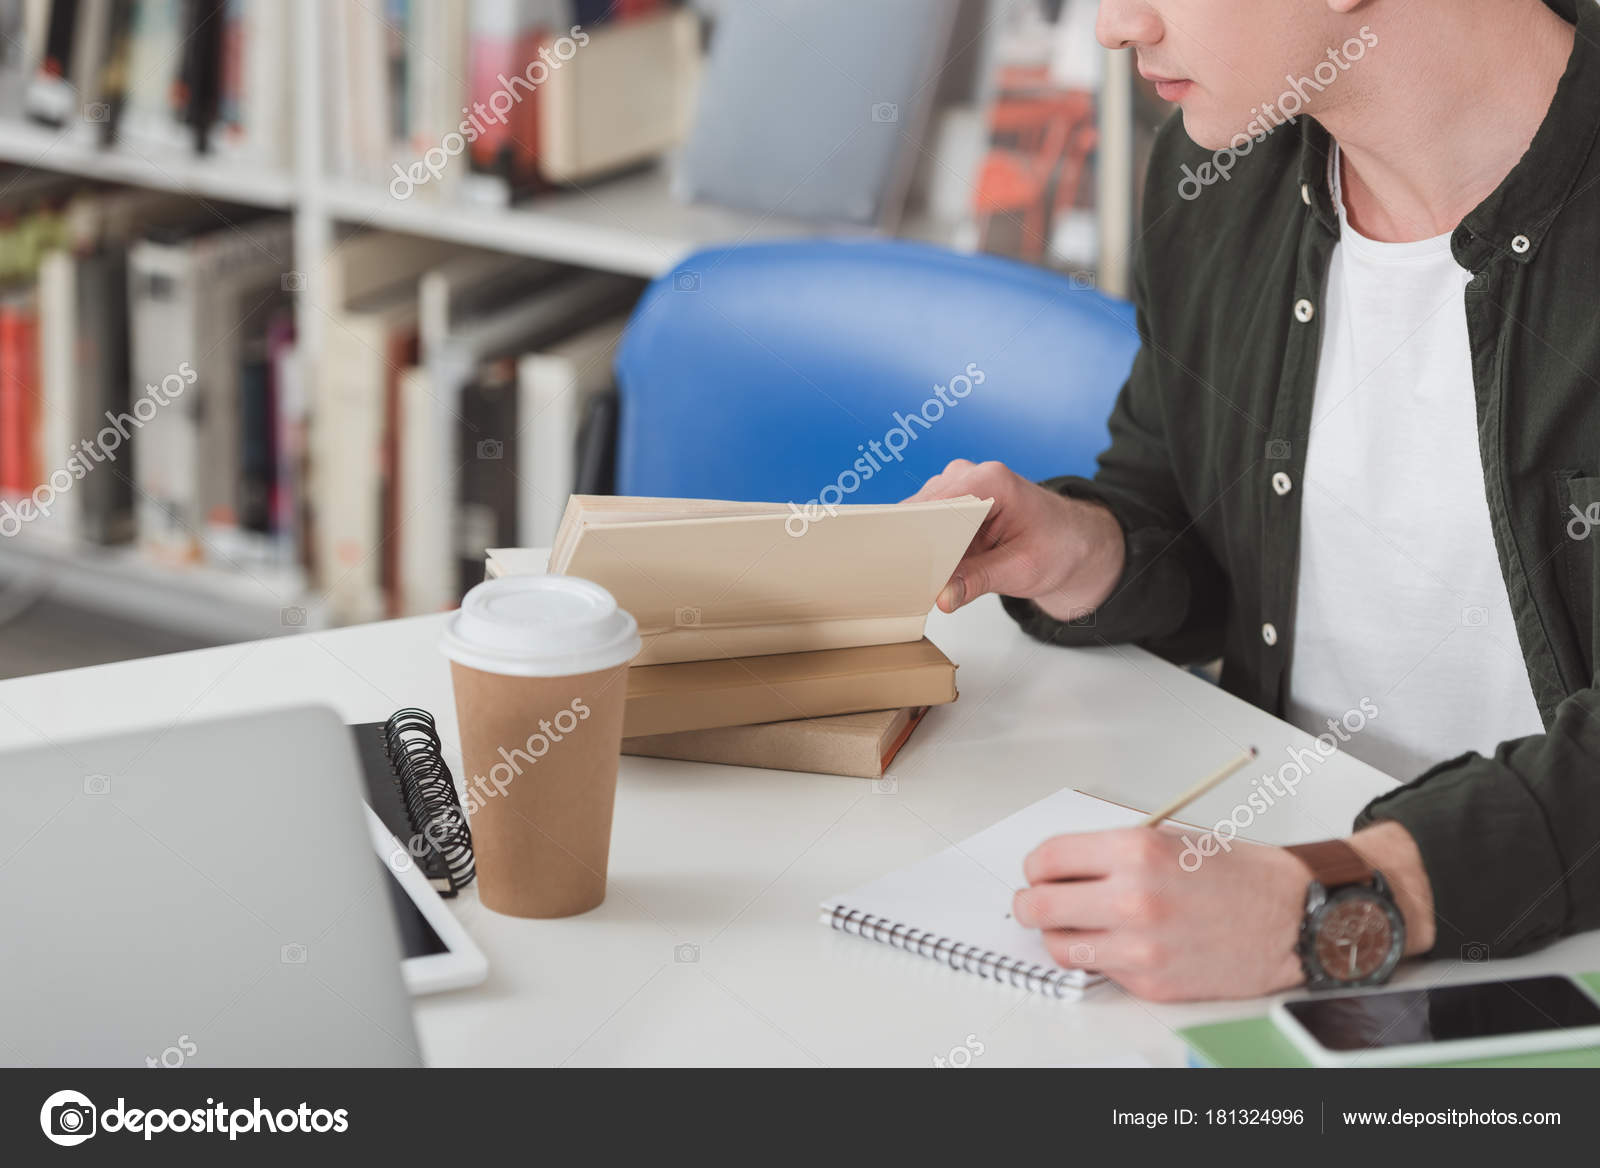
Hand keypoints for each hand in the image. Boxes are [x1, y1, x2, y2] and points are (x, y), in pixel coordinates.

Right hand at [907, 459, 1123, 619]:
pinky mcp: (951, 505)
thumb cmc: (1058, 545)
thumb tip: (942, 596)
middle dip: (920, 546)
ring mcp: (957, 489)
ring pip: (920, 520)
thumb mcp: (1022, 569)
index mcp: (991, 480)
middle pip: (924, 510)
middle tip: (921, 582)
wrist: (1072, 542)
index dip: (920, 534)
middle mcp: (969, 476)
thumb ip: (979, 581)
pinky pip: (926, 528)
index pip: (938, 503)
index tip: (910, 564)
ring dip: (924, 550)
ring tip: (934, 578)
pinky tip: (940, 570)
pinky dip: (929, 551)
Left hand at [1011, 821, 1434, 1001]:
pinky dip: (1098, 957)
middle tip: (1036, 901)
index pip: (1047, 859)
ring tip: (1075, 924)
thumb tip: (1059, 867)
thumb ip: (1109, 852)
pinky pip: (1099, 970)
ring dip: (1058, 935)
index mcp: (1134, 851)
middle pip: (1039, 906)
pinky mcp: (1151, 981)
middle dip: (1031, 902)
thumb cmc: (1236, 874)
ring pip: (1059, 946)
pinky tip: (1117, 941)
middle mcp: (1133, 898)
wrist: (1292, 917)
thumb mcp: (1166, 838)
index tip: (1039, 871)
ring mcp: (1140, 946)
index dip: (1037, 866)